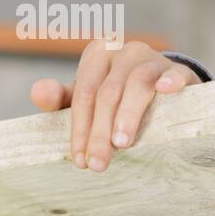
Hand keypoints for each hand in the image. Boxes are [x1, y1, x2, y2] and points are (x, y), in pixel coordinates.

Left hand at [29, 40, 202, 171]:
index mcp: (95, 56)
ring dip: (128, 115)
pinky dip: (169, 80)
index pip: (83, 96)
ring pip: (136, 84)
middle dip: (100, 132)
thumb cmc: (113, 93)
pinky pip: (174, 72)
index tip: (80, 159)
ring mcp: (152, 57)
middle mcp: (122, 51)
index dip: (80, 129)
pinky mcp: (178, 68)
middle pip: (106, 94)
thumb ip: (60, 98)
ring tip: (122, 143)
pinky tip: (166, 91)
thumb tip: (37, 92)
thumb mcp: (84, 96)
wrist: (159, 82)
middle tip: (98, 163)